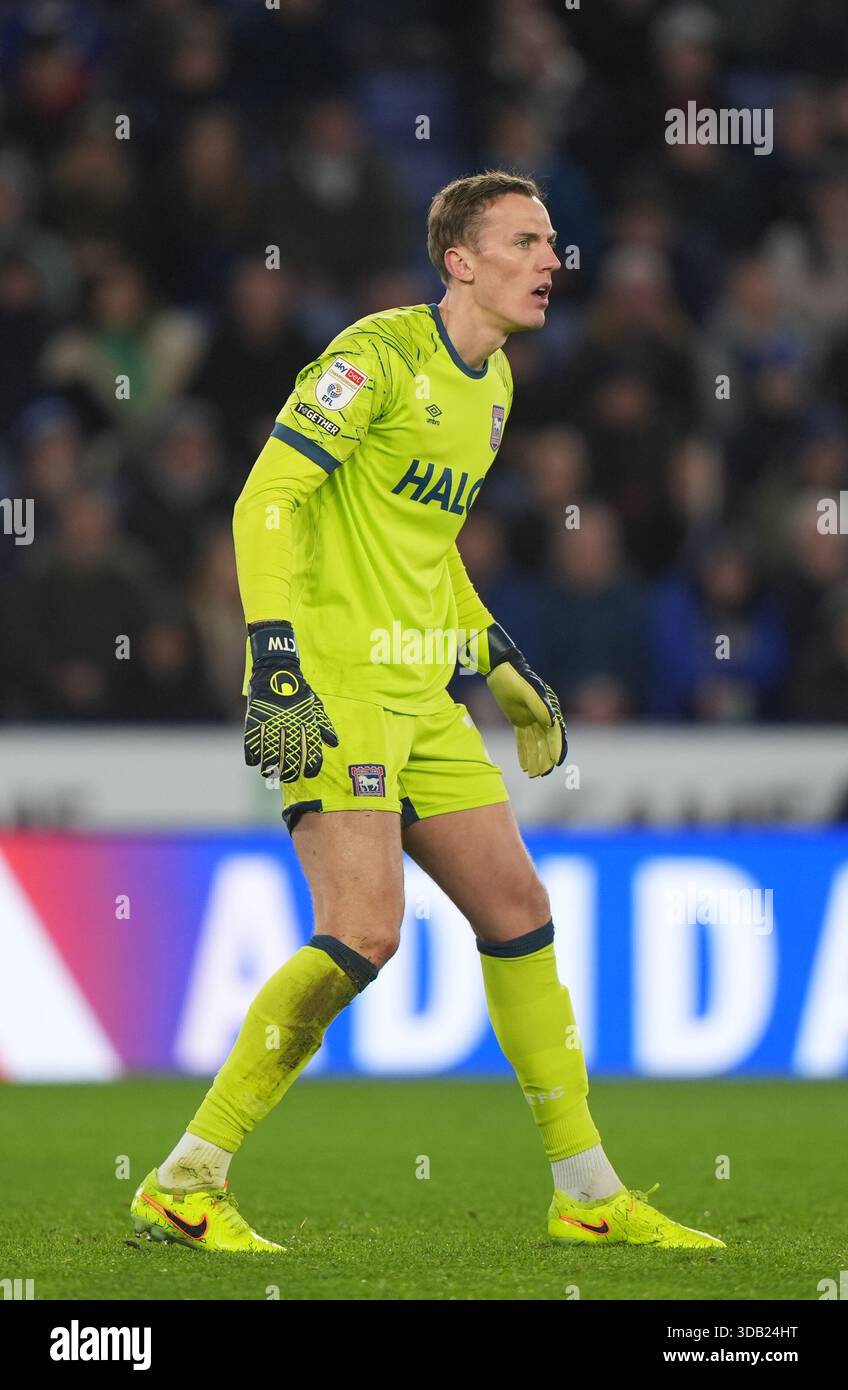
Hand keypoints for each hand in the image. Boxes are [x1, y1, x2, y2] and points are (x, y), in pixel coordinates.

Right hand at [243, 622, 337, 781]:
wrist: (277, 669)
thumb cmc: (300, 691)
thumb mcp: (316, 706)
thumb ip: (325, 726)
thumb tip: (334, 744)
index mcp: (307, 723)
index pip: (312, 752)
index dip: (311, 767)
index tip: (308, 774)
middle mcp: (290, 725)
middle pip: (290, 758)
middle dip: (290, 772)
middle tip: (288, 777)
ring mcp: (271, 722)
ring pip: (270, 754)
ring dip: (270, 768)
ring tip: (270, 774)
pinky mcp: (255, 718)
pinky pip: (252, 743)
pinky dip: (252, 755)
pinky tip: (254, 762)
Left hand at [483, 624, 566, 777]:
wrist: (502, 669)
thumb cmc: (516, 678)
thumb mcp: (527, 691)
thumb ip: (539, 706)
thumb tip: (551, 723)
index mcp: (550, 709)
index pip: (555, 733)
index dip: (556, 748)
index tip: (555, 763)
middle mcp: (543, 716)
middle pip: (546, 742)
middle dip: (545, 759)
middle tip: (542, 775)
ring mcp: (532, 719)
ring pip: (535, 744)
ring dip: (535, 759)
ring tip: (532, 775)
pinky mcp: (520, 720)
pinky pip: (523, 740)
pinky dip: (524, 752)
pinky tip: (524, 766)